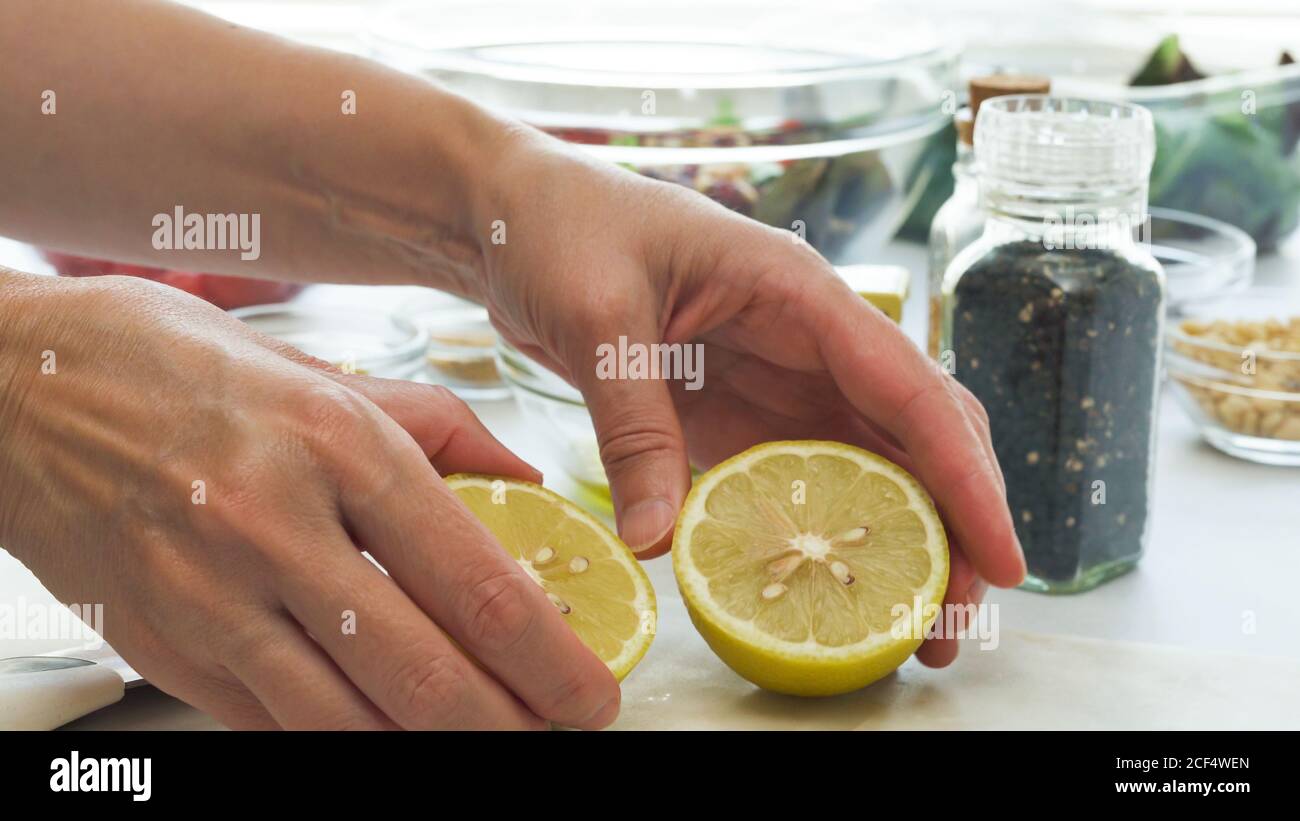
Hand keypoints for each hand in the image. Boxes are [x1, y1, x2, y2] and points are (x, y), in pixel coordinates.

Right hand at [0, 271, 618, 727]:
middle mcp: (276, 529)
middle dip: (511, 724)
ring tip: (489, 739)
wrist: (22, 394)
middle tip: (560, 731)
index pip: (476, 585)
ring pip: (351, 723)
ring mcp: (210, 600)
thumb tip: (525, 487)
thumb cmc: (182, 369)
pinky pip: (276, 725)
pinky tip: (392, 735)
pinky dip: (347, 741)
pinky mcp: (164, 648)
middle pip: (425, 676)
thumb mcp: (323, 372)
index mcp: (338, 447)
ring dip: (437, 748)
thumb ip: (438, 430)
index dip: (551, 659)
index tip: (592, 691)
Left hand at [474, 136, 1026, 666]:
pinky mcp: (740, 416)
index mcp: (800, 293)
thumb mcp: (599, 317)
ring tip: (912, 636)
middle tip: (952, 627)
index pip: (912, 390)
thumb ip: (635, 425)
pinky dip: (826, 538)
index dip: (966, 480)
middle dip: (951, 530)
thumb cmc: (564, 229)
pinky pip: (800, 483)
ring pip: (873, 468)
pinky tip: (829, 595)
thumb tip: (659, 540)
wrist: (515, 219)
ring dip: (899, 547)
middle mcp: (810, 340)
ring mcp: (779, 381)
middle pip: (916, 439)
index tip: (1001, 559)